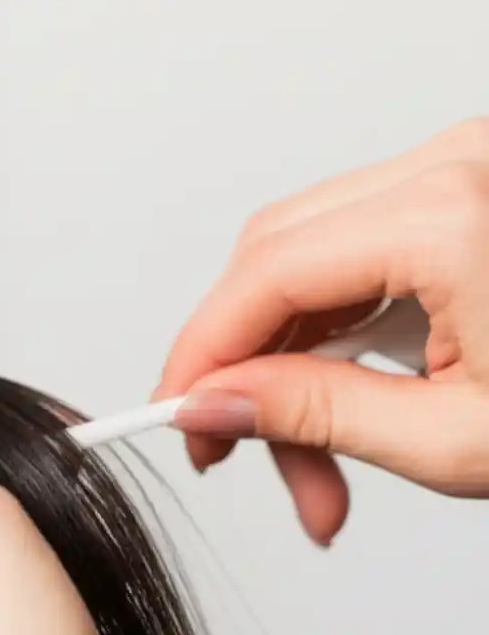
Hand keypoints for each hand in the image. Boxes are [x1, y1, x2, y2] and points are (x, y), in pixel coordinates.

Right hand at [156, 118, 488, 545]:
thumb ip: (319, 414)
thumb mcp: (463, 437)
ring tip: (314, 463)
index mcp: (457, 219)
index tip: (174, 416)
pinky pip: (352, 251)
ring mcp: (459, 175)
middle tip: (233, 450)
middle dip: (242, 364)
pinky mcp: (461, 197)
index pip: (268, 273)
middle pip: (275, 257)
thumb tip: (214, 401)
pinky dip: (331, 333)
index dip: (200, 351)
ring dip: (287, 359)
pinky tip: (337, 400)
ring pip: (305, 256)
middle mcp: (453, 171)